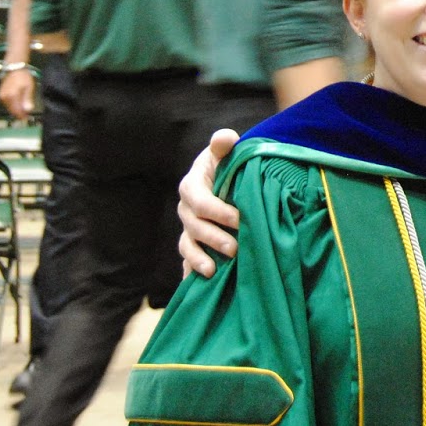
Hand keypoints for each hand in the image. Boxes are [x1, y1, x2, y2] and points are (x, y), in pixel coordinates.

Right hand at [0, 69, 35, 119]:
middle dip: (19, 114)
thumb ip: (27, 99)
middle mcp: (5, 98)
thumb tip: (28, 110)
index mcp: (12, 96)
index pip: (16, 111)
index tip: (27, 118)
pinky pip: (6, 105)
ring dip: (15, 111)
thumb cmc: (23, 77)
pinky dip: (12, 106)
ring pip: (9, 108)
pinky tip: (18, 106)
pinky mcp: (0, 96)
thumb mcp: (29, 87)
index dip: (22, 116)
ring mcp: (1, 97)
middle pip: (12, 111)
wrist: (13, 69)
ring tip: (23, 112)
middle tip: (26, 116)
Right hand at [178, 129, 240, 277]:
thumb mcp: (225, 152)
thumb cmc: (226, 164)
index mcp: (192, 186)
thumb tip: (225, 138)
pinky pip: (187, 261)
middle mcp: (186, 210)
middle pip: (194, 227)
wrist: (225, 179)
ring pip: (187, 246)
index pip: (200, 202)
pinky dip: (190, 273)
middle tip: (236, 248)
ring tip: (213, 271)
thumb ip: (224, 145)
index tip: (239, 219)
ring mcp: (188, 229)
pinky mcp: (193, 244)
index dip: (217, 212)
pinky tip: (198, 287)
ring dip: (199, 259)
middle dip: (214, 239)